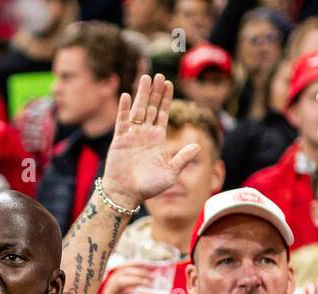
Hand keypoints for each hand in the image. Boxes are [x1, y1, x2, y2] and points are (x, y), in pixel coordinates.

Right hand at [93, 263, 151, 293]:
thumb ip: (137, 288)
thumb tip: (153, 282)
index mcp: (115, 279)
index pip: (125, 266)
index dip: (137, 263)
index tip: (150, 264)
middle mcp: (111, 284)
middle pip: (124, 272)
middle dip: (140, 272)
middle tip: (153, 277)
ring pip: (119, 282)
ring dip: (135, 281)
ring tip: (148, 284)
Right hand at [99, 74, 200, 209]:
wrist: (126, 194)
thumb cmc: (148, 187)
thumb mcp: (171, 173)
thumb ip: (182, 158)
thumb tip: (198, 146)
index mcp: (157, 140)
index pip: (162, 114)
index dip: (165, 99)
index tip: (169, 83)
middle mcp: (144, 134)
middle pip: (151, 108)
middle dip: (155, 92)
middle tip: (159, 75)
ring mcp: (131, 136)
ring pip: (138, 110)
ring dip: (141, 94)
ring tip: (145, 78)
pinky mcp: (119, 140)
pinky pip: (122, 121)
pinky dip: (124, 109)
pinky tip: (127, 96)